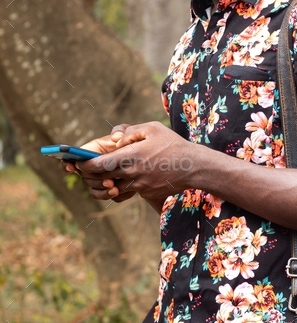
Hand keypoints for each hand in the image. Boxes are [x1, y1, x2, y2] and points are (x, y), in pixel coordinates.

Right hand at [64, 125, 135, 202]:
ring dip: (100, 188)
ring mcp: (99, 178)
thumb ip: (121, 130)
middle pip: (83, 175)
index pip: (72, 157)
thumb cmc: (134, 143)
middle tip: (107, 179)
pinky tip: (116, 191)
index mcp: (92, 151)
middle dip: (91, 178)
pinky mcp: (107, 188)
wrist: (146, 160)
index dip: (67, 162)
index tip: (71, 166)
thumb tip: (116, 137)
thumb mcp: (129, 133)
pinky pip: (102, 195)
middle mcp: (92, 166)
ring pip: (92, 187)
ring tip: (113, 186)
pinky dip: (107, 194)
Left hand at [76, 121, 196, 204]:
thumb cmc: (172, 144)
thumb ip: (129, 131)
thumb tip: (114, 139)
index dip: (84, 164)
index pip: (98, 165)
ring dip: (106, 183)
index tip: (77, 162)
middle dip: (90, 175)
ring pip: (113, 188)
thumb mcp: (152, 128)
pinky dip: (122, 187)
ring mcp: (139, 186)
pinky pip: (128, 192)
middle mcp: (132, 174)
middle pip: (101, 179)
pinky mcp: (146, 193)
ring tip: (104, 175)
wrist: (193, 166)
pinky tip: (124, 179)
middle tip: (84, 169)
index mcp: (130, 156)